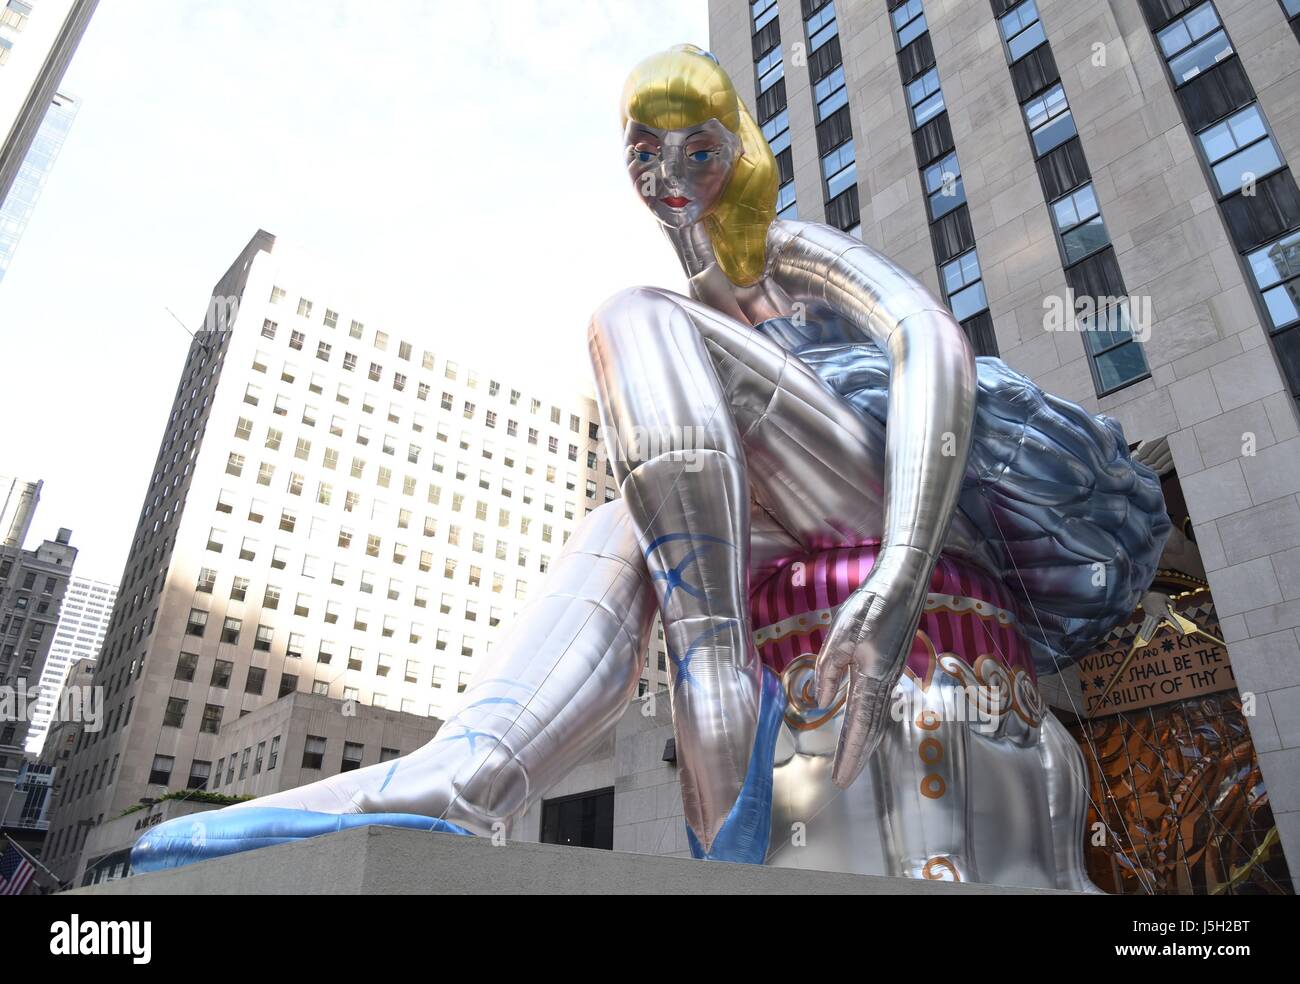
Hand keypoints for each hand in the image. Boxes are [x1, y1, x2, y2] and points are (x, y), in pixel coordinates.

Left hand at [814, 546, 930, 787]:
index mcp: (871, 677)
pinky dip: (868, 724)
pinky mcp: (888, 667)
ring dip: (863, 744)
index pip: (859, 725)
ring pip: (876, 719)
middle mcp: (884, 683)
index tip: (841, 778)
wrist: (903, 585)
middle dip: (857, 757)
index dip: (849, 754)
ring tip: (851, 762)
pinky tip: (860, 727)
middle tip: (843, 780)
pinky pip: (878, 705)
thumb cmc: (871, 606)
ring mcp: (889, 676)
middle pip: (871, 730)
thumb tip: (821, 702)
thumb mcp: (840, 634)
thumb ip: (829, 670)